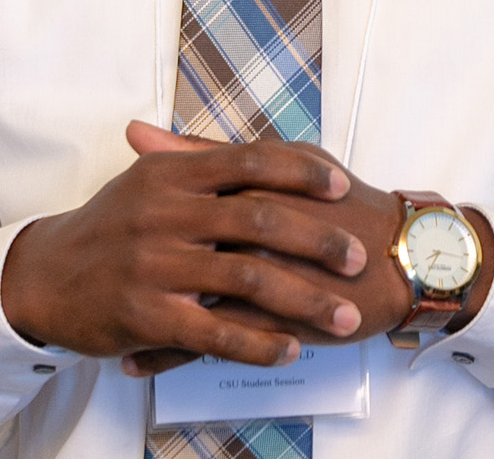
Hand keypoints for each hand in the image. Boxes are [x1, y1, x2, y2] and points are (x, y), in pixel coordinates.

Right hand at [0, 121, 369, 369]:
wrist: (45, 276)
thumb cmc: (108, 226)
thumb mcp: (148, 180)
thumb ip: (198, 159)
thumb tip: (257, 146)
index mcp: (171, 173)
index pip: (248, 160)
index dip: (299, 170)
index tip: (339, 184)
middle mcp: (166, 212)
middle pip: (258, 219)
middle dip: (317, 239)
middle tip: (357, 256)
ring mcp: (156, 264)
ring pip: (245, 279)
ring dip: (303, 298)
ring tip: (342, 314)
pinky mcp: (147, 315)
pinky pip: (215, 331)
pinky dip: (257, 341)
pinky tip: (289, 348)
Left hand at [122, 132, 493, 376]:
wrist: (400, 254)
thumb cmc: (338, 204)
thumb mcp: (276, 163)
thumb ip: (207, 151)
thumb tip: (140, 132)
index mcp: (247, 184)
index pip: (177, 194)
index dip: (134, 208)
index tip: (100, 217)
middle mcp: (251, 228)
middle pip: (179, 248)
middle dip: (132, 265)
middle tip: (94, 276)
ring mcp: (265, 276)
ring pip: (189, 298)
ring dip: (144, 316)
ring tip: (107, 327)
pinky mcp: (278, 321)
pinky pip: (215, 342)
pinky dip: (172, 353)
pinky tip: (138, 360)